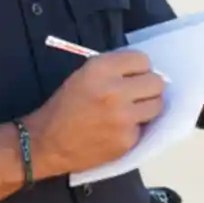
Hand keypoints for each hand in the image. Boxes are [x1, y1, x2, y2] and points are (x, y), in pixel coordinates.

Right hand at [24, 51, 164, 177]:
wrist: (46, 143)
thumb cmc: (64, 106)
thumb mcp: (84, 75)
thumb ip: (113, 69)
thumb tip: (143, 70)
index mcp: (101, 69)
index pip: (142, 60)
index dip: (138, 69)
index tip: (133, 75)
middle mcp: (115, 90)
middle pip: (156, 82)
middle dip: (148, 87)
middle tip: (136, 93)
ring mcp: (123, 117)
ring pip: (157, 104)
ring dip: (147, 106)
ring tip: (129, 111)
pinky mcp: (127, 140)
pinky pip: (144, 127)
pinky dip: (135, 127)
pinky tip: (117, 129)